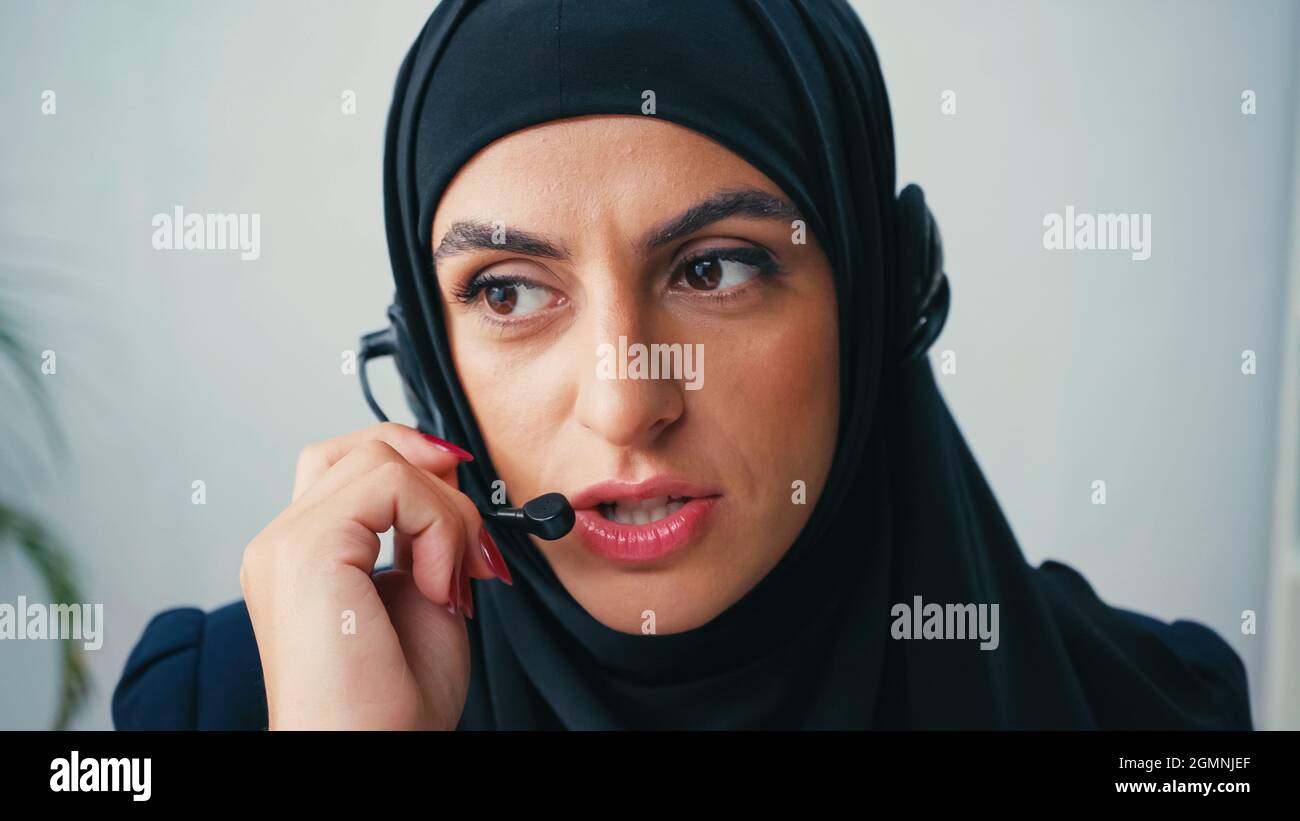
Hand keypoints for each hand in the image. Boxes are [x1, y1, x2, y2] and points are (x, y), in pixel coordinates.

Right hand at [239, 422, 507, 729]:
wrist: (367, 757)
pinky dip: (436, 526)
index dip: (419, 473)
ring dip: (443, 512)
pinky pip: (390, 481)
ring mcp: (286, 541)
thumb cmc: (392, 706)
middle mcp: (282, 542)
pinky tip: (434, 586)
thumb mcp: (425, 594)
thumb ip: (427, 533)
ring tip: (449, 581)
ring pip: (382, 456)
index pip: (352, 465)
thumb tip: (451, 475)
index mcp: (305, 557)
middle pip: (363, 446)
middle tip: (470, 553)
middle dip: (436, 483)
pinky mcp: (307, 547)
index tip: (468, 527)